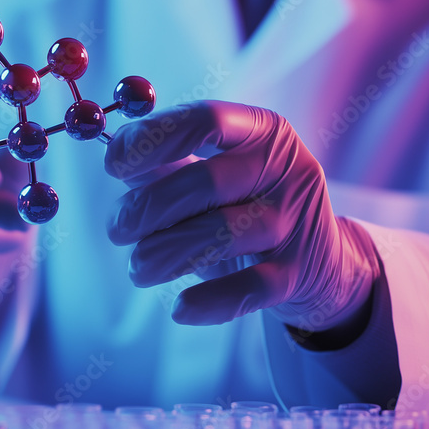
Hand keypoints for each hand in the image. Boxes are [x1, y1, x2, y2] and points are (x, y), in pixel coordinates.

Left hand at [104, 101, 380, 334]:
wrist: (316, 261)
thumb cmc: (242, 205)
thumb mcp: (210, 173)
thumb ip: (164, 162)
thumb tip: (115, 154)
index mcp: (261, 131)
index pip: (206, 120)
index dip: (153, 139)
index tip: (113, 164)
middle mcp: (286, 169)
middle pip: (205, 182)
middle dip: (147, 208)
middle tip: (117, 229)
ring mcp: (293, 222)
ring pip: (220, 234)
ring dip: (164, 254)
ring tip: (139, 268)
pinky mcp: (295, 274)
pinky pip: (247, 289)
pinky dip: (208, 302)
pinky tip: (180, 308)